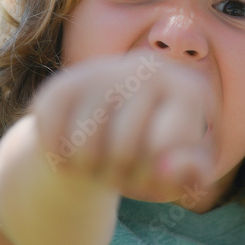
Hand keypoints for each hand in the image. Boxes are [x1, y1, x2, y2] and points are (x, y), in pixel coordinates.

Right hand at [32, 51, 214, 200]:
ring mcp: (105, 71)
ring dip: (89, 169)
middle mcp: (150, 68)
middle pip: (122, 150)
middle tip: (124, 167)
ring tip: (102, 158)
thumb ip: (189, 176)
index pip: (165, 148)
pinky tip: (74, 150)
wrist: (106, 142)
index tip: (159, 169)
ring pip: (85, 148)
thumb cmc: (152, 161)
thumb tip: (167, 167)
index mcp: (190, 90)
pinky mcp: (64, 85)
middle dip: (119, 174)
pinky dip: (61, 159)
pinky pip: (54, 139)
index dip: (155, 175)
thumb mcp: (178, 176)